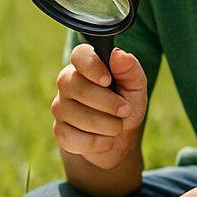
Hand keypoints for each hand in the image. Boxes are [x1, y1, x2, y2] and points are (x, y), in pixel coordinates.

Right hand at [51, 43, 147, 167]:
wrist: (120, 138)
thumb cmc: (126, 105)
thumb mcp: (136, 88)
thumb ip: (130, 69)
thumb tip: (118, 54)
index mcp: (84, 66)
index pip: (79, 55)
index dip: (93, 67)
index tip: (108, 80)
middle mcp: (66, 83)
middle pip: (79, 88)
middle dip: (110, 103)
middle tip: (125, 110)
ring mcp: (60, 108)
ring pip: (82, 117)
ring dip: (110, 126)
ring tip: (116, 125)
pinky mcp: (60, 132)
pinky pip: (78, 139)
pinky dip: (100, 142)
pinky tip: (103, 138)